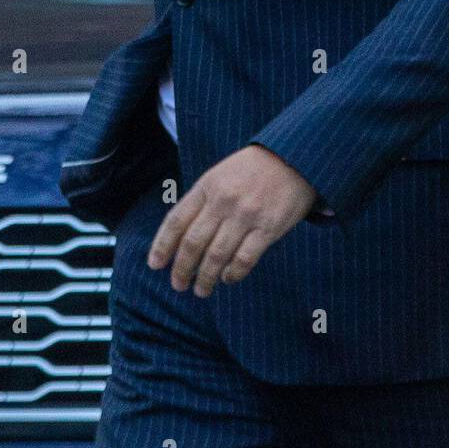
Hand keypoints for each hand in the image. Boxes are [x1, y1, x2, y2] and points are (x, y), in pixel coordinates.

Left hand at [147, 145, 317, 296]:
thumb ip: (201, 201)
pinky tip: (228, 278)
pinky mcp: (269, 227)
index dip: (162, 246)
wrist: (293, 157)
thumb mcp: (220, 174)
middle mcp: (223, 201)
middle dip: (182, 269)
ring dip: (205, 278)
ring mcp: (246, 215)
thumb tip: (180, 238)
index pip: (176, 221)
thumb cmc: (252, 169)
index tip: (155, 265)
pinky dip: (233, 273)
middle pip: (193, 243)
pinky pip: (244, 259)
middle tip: (178, 285)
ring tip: (201, 290)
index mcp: (207, 186)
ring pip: (217, 256)